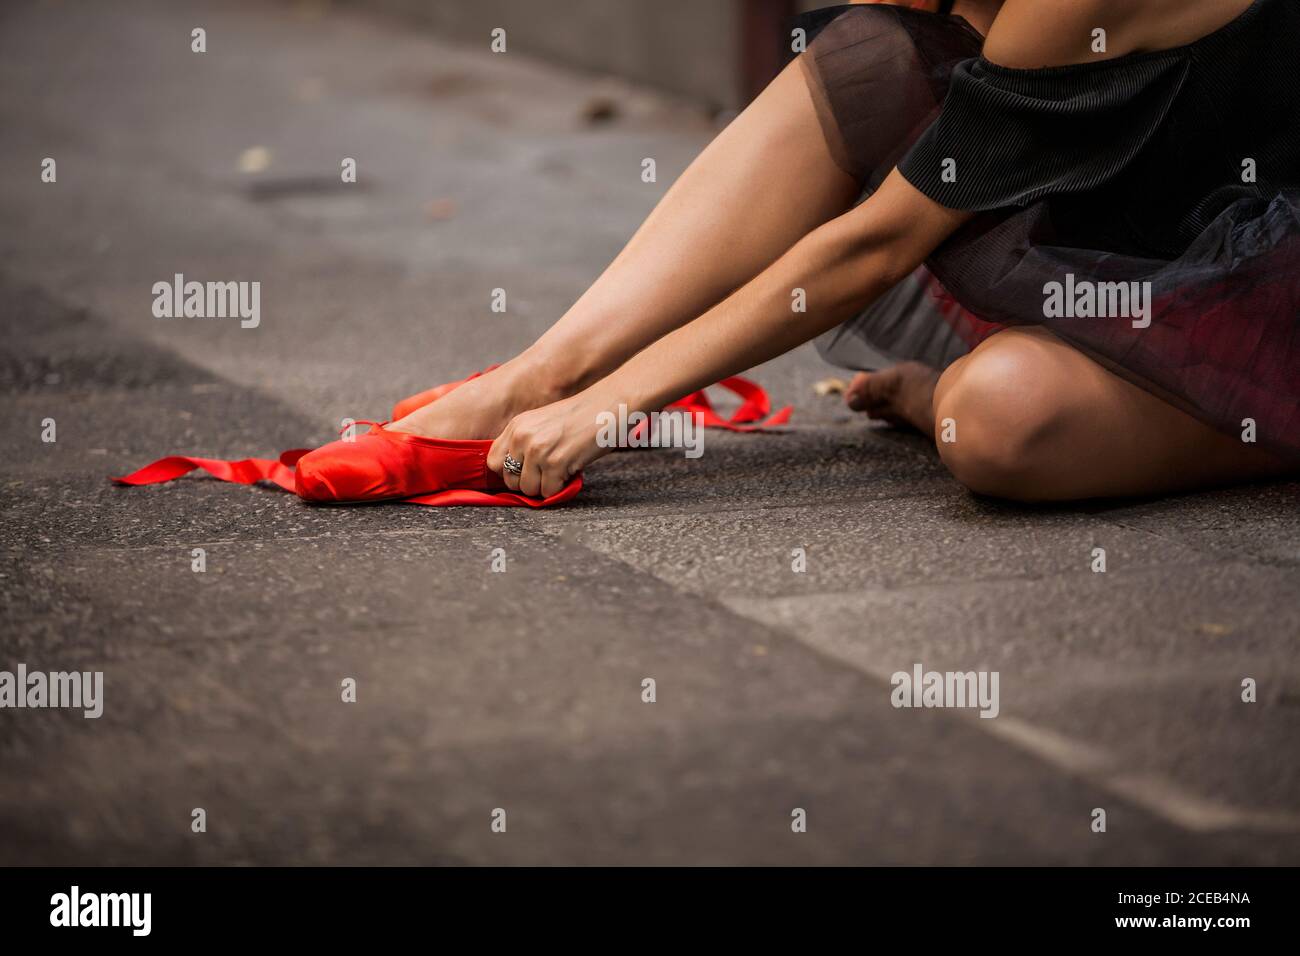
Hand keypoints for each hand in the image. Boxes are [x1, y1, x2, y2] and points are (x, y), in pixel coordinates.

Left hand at [487, 393, 611, 497]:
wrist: (608, 406)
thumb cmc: (581, 417)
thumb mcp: (542, 422)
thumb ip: (526, 442)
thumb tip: (517, 473)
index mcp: (516, 426)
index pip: (493, 462)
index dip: (508, 472)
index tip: (525, 472)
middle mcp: (522, 437)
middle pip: (510, 481)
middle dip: (529, 483)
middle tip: (548, 473)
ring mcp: (538, 450)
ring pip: (529, 490)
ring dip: (545, 487)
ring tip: (561, 470)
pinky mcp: (555, 463)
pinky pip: (549, 491)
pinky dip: (560, 488)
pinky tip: (570, 471)